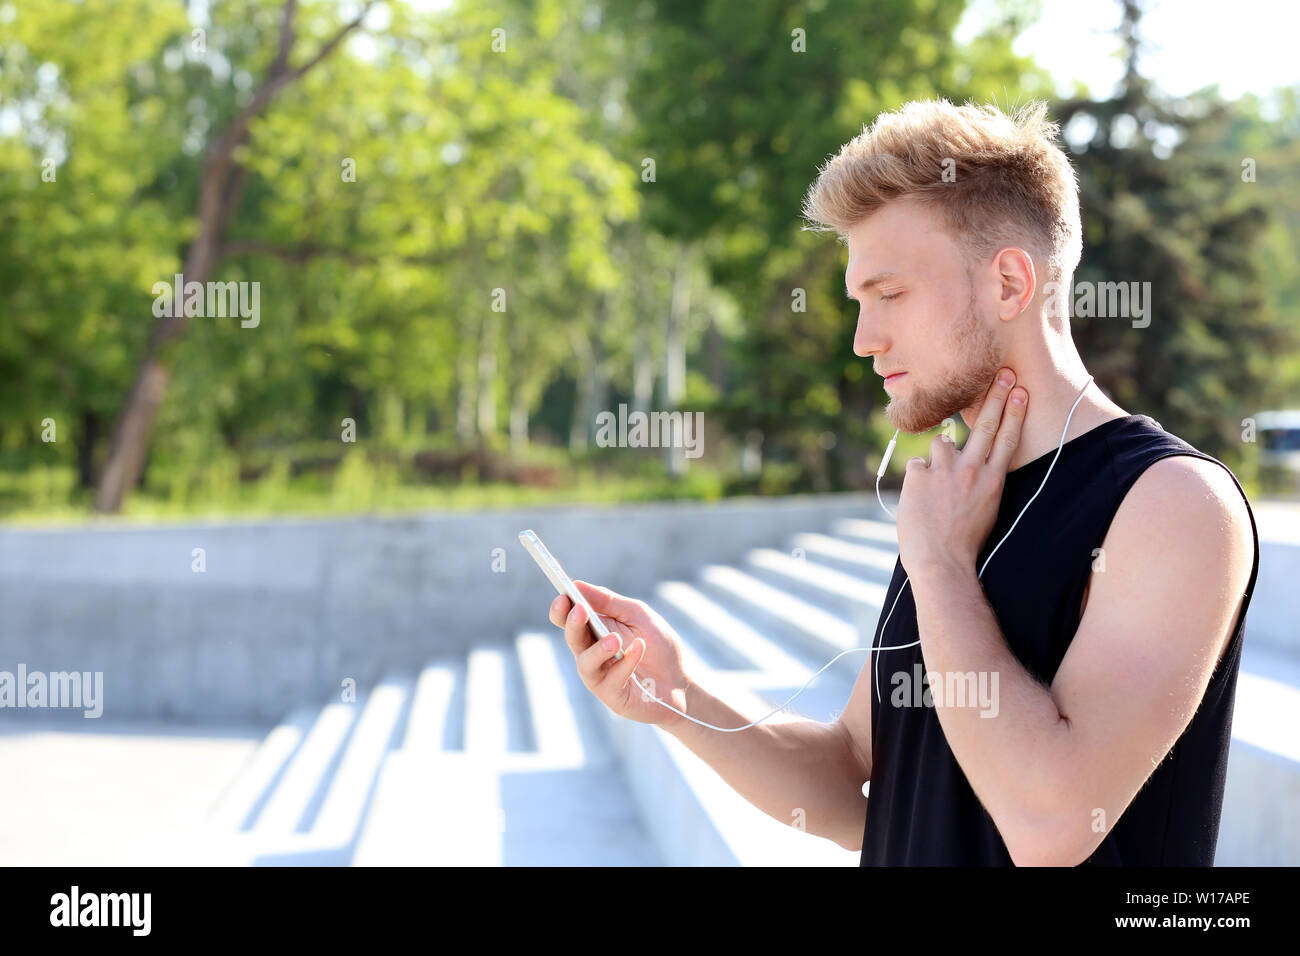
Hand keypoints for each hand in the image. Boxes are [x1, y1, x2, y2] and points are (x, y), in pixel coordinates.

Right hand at [548, 580, 692, 728]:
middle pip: (572, 638)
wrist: (680, 682)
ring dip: (598, 649)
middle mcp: (590, 654)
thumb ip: (609, 601)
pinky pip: (612, 680)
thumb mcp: (637, 615)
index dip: (561, 608)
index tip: (563, 595)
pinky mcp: (612, 696)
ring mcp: (599, 677)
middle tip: (579, 609)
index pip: (567, 619)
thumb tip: (577, 585)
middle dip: (573, 623)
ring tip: (614, 639)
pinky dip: (627, 662)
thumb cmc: (657, 646)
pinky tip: (640, 647)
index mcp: (593, 631)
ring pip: (586, 663)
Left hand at [895, 368, 1027, 577]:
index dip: (1014, 412)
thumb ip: (980, 481)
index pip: (1007, 438)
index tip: (1020, 390)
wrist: (940, 562)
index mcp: (993, 481)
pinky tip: (919, 502)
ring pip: (941, 442)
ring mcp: (945, 471)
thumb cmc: (963, 542)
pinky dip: (916, 481)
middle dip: (994, 395)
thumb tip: (967, 460)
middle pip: (984, 424)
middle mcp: (972, 470)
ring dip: (938, 458)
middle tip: (1002, 372)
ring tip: (937, 488)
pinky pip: (917, 467)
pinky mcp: (919, 475)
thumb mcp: (985, 509)